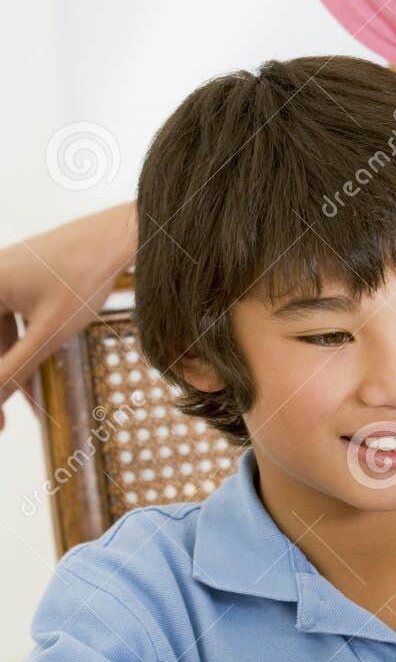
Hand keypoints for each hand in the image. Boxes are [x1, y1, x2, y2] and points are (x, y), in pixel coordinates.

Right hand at [0, 203, 136, 433]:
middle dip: (1, 383)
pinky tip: (36, 379)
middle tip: (4, 425)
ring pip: (1, 335)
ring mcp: (4, 278)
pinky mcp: (23, 280)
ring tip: (28, 407)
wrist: (118, 236)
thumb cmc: (84, 276)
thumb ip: (15, 368)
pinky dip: (24, 350)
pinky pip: (13, 323)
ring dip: (13, 371)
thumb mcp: (49, 332)